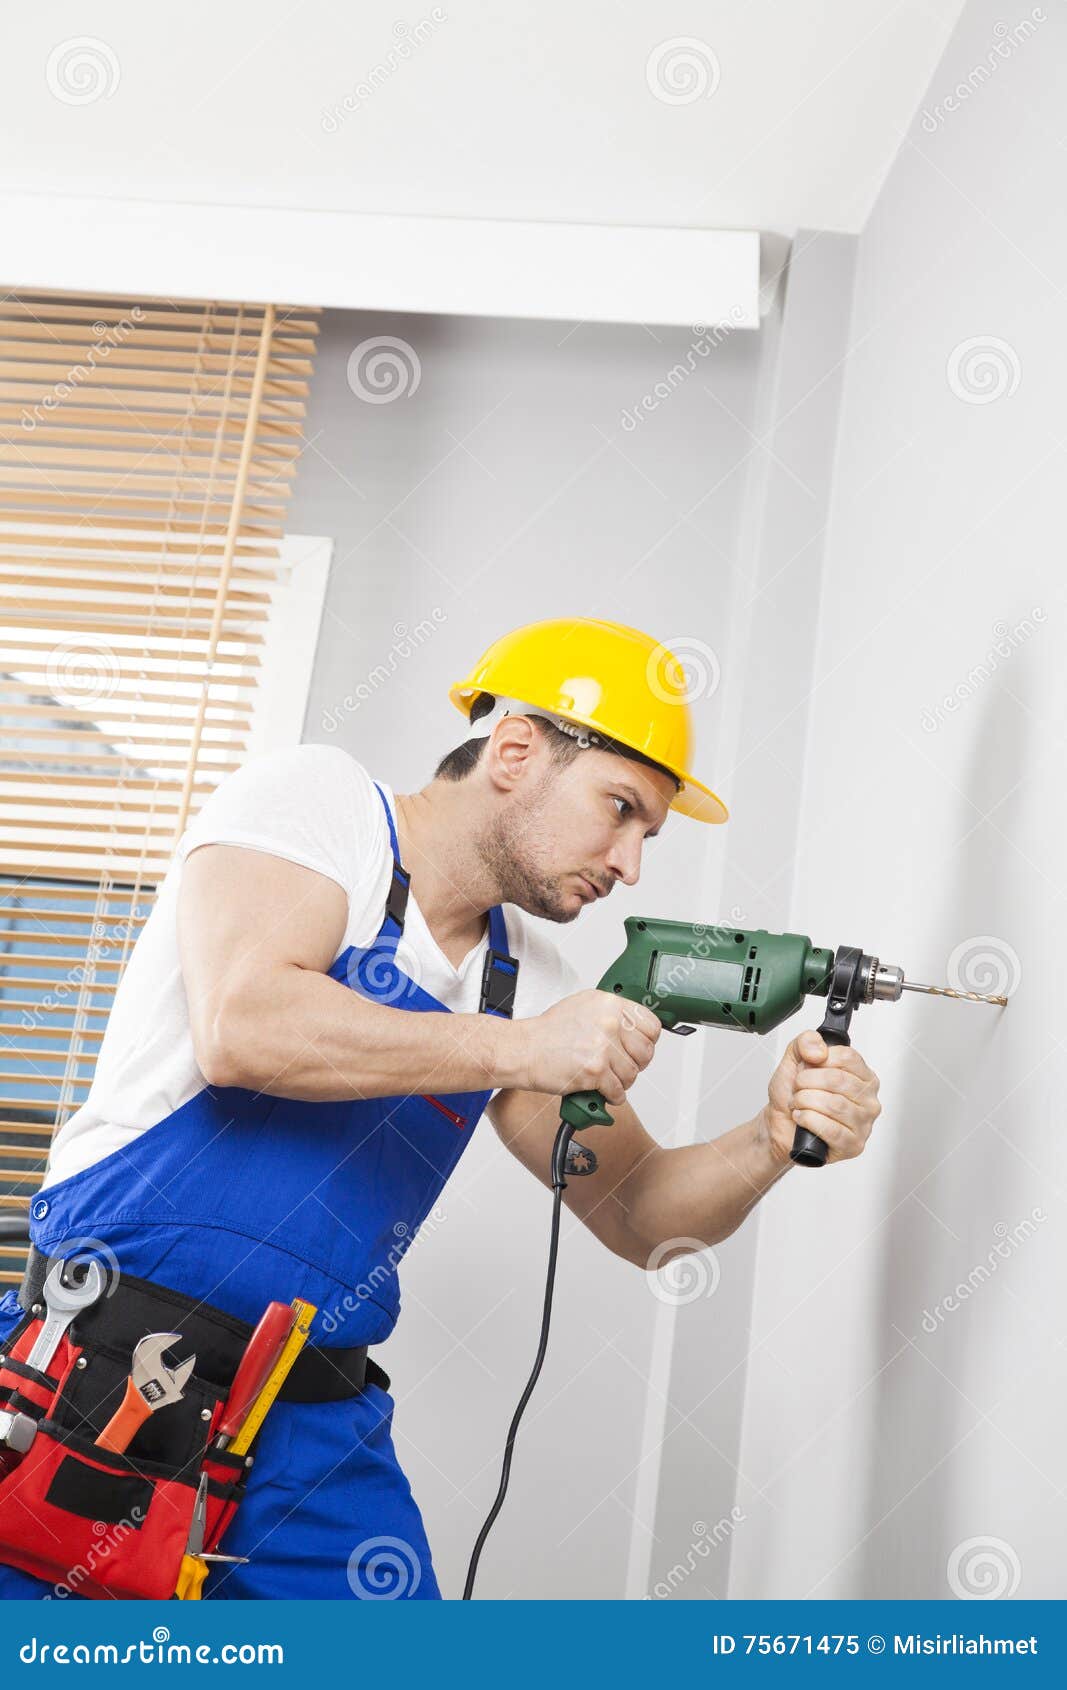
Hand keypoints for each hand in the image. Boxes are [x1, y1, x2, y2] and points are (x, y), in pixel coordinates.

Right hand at [516, 989, 661, 1102]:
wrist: (524, 1050)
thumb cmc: (547, 1032)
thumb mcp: (583, 1007)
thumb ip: (610, 1015)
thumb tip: (632, 1029)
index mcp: (609, 1004)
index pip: (651, 1024)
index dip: (648, 1040)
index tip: (640, 1047)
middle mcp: (609, 1023)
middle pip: (645, 1051)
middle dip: (636, 1064)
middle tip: (623, 1066)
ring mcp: (603, 1047)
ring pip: (632, 1074)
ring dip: (621, 1082)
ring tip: (607, 1079)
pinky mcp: (595, 1071)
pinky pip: (618, 1091)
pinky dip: (612, 1096)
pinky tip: (602, 1091)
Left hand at [759, 1028, 881, 1166]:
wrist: (779, 1124)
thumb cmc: (792, 1094)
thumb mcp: (794, 1060)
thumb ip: (805, 1042)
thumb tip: (820, 1049)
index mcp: (862, 1076)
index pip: (848, 1057)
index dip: (821, 1059)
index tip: (808, 1065)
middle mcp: (868, 1099)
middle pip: (839, 1080)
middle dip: (808, 1082)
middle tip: (798, 1088)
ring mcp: (864, 1124)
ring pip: (834, 1105)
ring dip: (805, 1101)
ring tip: (799, 1103)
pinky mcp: (853, 1145)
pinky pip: (831, 1130)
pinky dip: (808, 1120)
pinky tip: (802, 1118)